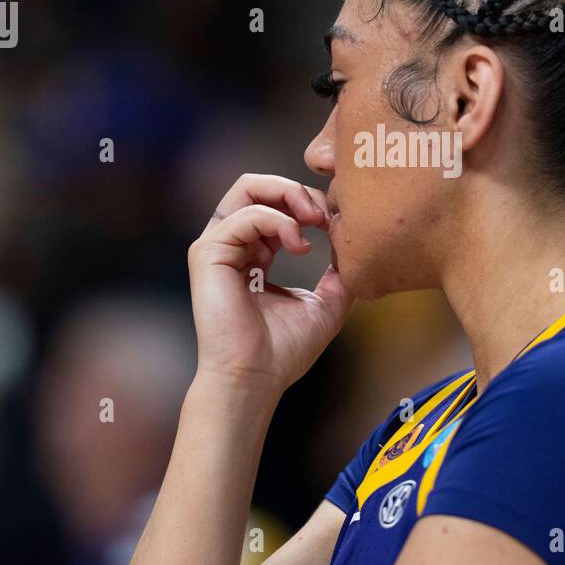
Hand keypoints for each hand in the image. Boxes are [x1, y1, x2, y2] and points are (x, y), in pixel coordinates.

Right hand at [187, 174, 353, 396]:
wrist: (255, 379)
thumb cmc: (284, 350)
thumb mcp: (327, 304)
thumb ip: (339, 274)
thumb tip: (356, 248)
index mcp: (254, 253)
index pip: (275, 203)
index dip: (309, 202)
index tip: (337, 223)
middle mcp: (232, 245)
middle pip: (257, 185)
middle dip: (297, 189)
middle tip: (325, 213)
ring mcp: (216, 246)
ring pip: (247, 187)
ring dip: (289, 195)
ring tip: (314, 221)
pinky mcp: (207, 254)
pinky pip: (245, 215)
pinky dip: (279, 220)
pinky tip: (299, 245)